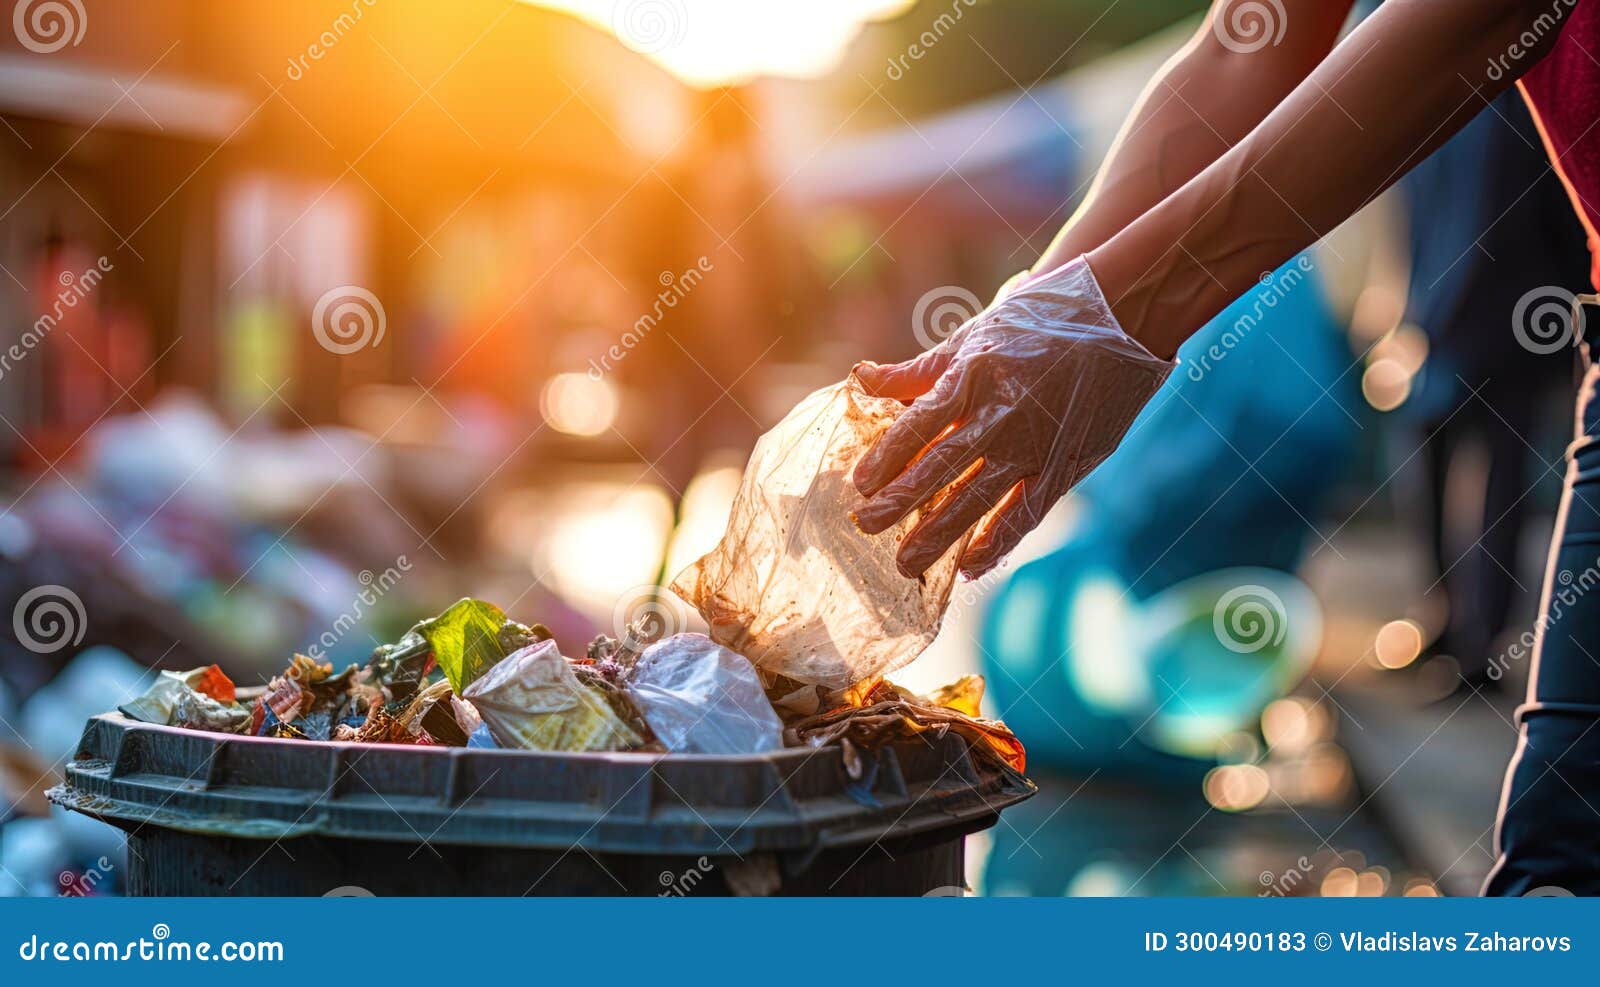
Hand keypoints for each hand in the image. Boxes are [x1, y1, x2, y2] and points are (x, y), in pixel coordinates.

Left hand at [851, 257, 1173, 578]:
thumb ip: (917, 371)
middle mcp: (1003, 415)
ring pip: (979, 499)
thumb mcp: (972, 337)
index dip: (887, 456)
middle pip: (942, 467)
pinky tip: (969, 567)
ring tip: (907, 563)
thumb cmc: (1033, 325)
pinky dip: (997, 543)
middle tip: (866, 527)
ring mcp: (1035, 445)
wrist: (1117, 322)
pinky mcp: (1064, 467)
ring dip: (940, 534)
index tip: (858, 484)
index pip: (920, 424)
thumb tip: (860, 380)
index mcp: (974, 376)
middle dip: (900, 501)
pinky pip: (1025, 514)